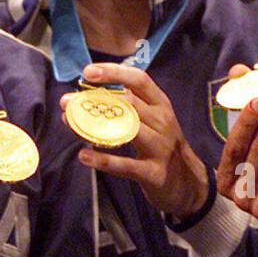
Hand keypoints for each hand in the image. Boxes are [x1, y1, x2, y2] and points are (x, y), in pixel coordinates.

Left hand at [71, 63, 209, 219]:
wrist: (190, 185)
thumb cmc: (163, 146)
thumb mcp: (154, 121)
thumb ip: (130, 106)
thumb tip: (90, 93)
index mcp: (161, 105)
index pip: (139, 80)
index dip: (114, 73)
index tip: (87, 71)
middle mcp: (162, 122)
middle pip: (128, 103)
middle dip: (94, 99)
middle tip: (66, 101)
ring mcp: (160, 148)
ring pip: (126, 130)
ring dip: (93, 125)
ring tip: (69, 121)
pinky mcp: (154, 173)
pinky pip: (126, 165)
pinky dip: (103, 160)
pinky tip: (83, 155)